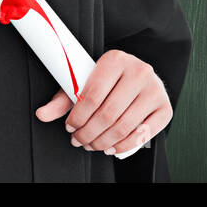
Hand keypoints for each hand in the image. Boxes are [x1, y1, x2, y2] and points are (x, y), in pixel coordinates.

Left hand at [35, 50, 171, 154]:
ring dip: (102, 142)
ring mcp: (155, 89)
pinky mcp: (165, 107)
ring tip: (92, 144)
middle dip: (88, 134)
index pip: (92, 95)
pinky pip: (143, 134)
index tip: (70, 127)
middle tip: (79, 140)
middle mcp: (139, 71)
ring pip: (123, 126)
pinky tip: (111, 146)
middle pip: (107, 114)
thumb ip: (63, 99)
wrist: (137, 76)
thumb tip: (42, 114)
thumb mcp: (84, 83)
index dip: (77, 117)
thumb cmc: (108, 81)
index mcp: (116, 59)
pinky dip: (124, 146)